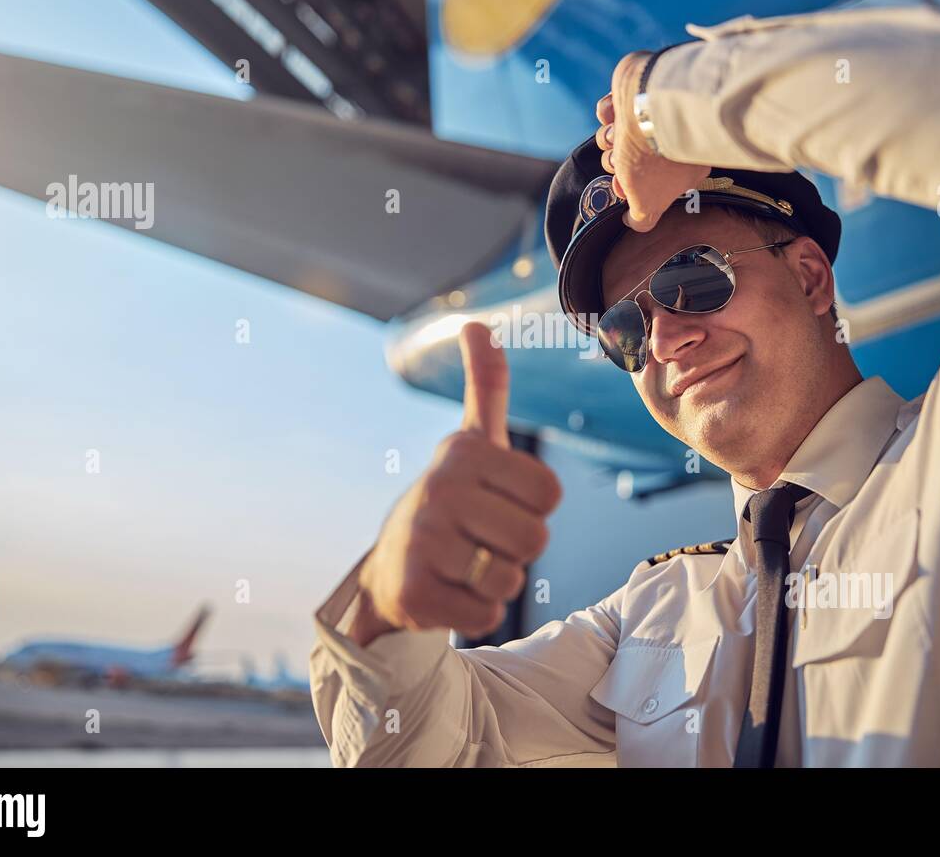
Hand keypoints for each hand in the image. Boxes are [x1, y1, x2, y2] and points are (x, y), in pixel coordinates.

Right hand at [354, 322, 562, 643]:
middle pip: (535, 538)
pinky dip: (474, 612)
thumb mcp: (471, 442)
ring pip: (511, 579)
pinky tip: (448, 591)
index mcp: (463, 452)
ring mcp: (422, 542)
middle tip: (482, 539)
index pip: (549, 492)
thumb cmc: (451, 501)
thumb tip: (477, 324)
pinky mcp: (414, 593)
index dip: (533, 506)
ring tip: (464, 564)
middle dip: (516, 549)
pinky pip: (485, 615)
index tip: (500, 502)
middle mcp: (439, 490)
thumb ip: (485, 387)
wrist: (390, 567)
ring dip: (496, 582)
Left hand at [596, 51, 708, 232]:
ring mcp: (653, 116)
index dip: (629, 186)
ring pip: (616, 135)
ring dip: (609, 138)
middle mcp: (668, 142)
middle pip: (627, 160)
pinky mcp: (637, 93)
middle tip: (621, 160)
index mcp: (679, 166)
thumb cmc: (652, 160)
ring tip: (618, 134)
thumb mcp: (648, 203)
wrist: (651, 110)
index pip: (648, 182)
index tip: (620, 185)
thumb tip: (634, 223)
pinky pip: (612, 107)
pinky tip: (615, 112)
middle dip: (617, 162)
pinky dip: (608, 111)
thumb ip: (643, 218)